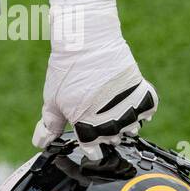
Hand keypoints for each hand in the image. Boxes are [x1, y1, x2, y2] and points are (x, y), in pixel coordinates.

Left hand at [32, 0, 156, 161]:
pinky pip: (148, 110)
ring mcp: (129, 108)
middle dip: (103, 131)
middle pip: (112, 139)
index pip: (93, 150)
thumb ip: (50, 125)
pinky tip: (126, 100)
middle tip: (95, 112)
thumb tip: (41, 144)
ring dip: (122, 120)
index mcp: (87, 127)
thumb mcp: (52, 99)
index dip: (89, 145)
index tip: (87, 136)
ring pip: (130, 127)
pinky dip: (140, 108)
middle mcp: (111, 122)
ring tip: (109, 104)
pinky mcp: (142, 92)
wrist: (86, 40)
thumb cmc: (67, 70)